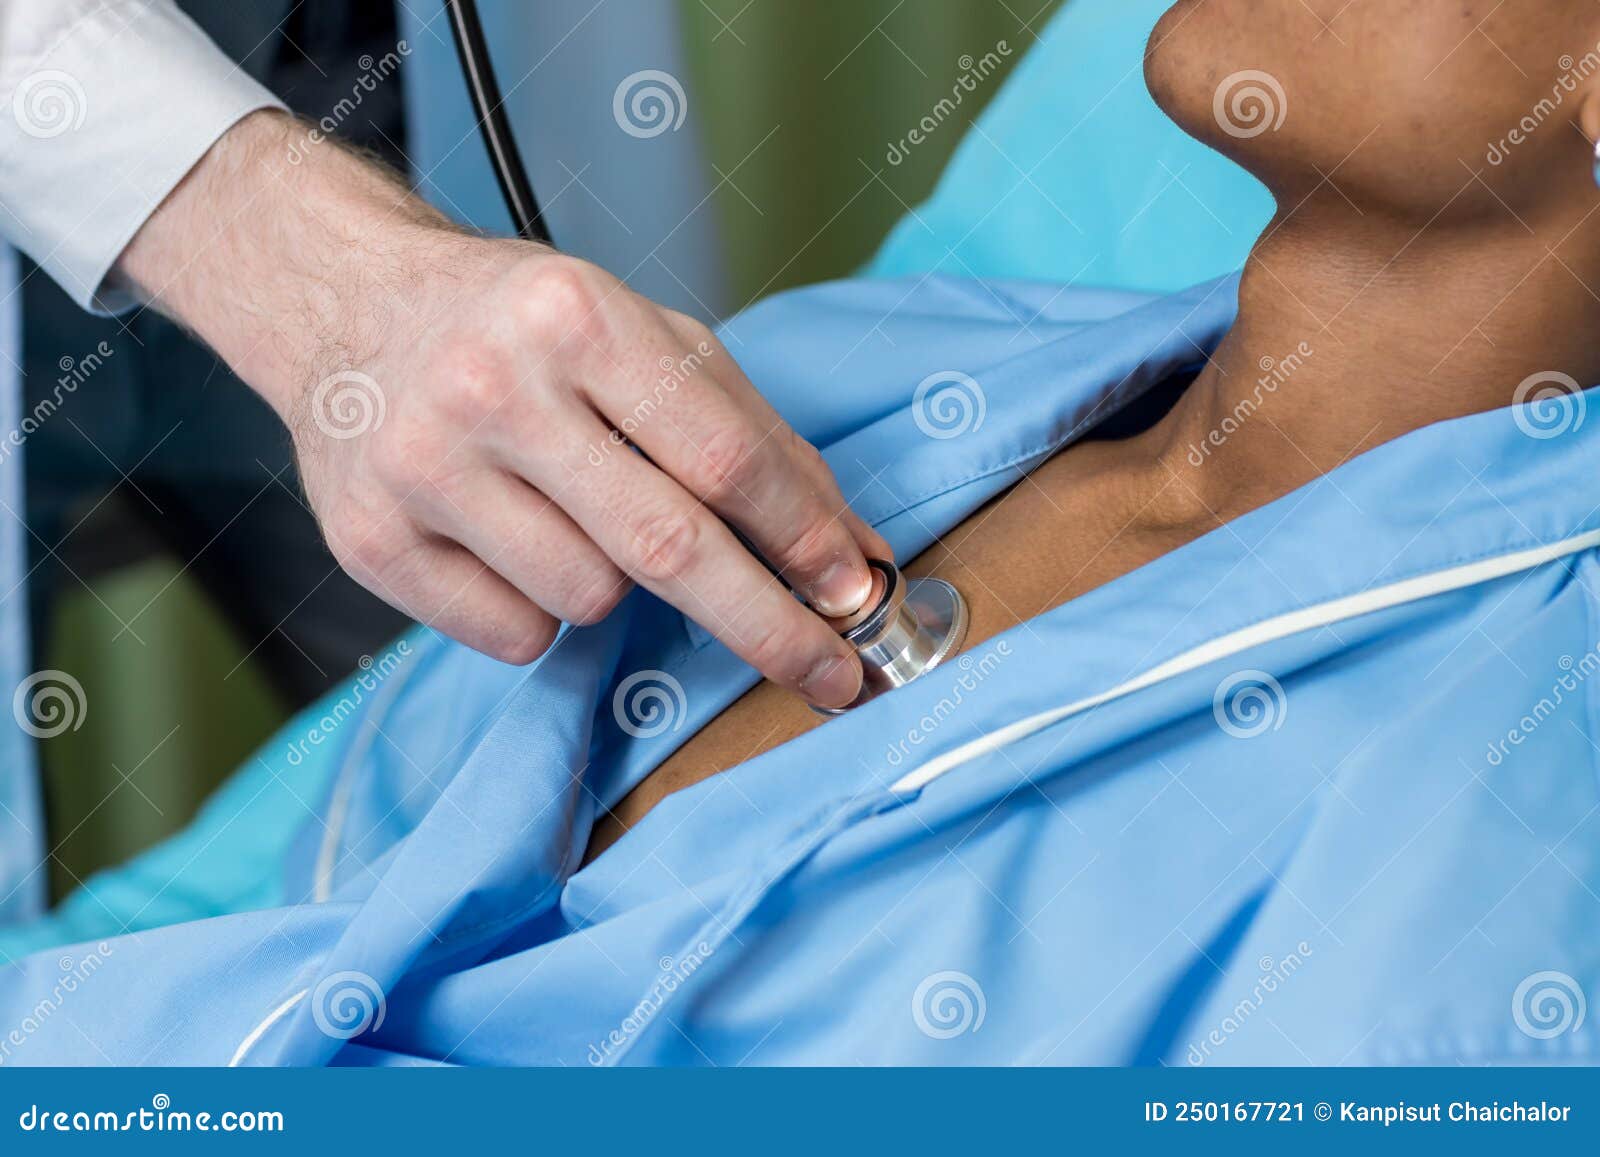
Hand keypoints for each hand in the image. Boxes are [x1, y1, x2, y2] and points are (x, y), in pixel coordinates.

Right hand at [115, 111, 885, 707]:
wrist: (344, 306)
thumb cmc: (521, 328)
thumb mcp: (641, 336)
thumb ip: (748, 435)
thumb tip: (848, 551)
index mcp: (576, 317)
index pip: (723, 455)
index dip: (805, 537)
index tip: (856, 594)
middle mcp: (491, 388)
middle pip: (667, 547)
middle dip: (769, 625)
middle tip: (835, 674)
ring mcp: (421, 468)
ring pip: (588, 599)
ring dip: (616, 585)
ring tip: (573, 514)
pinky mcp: (369, 541)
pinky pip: (513, 634)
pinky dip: (538, 609)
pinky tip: (509, 540)